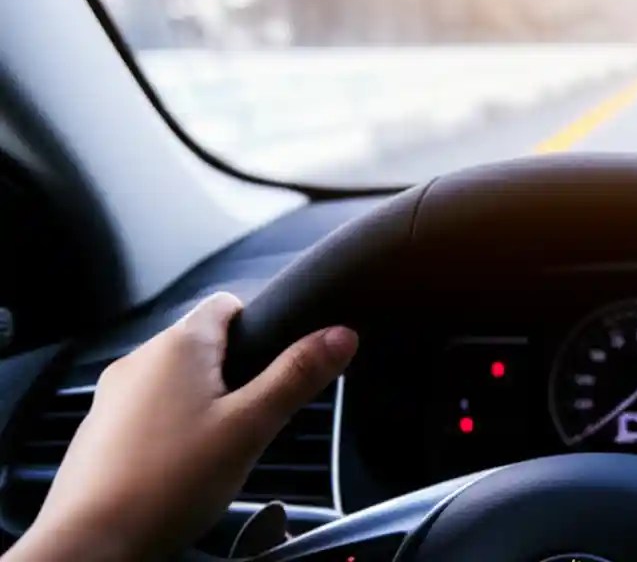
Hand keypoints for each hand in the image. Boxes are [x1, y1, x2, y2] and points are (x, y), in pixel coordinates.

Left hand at [3, 293, 357, 561]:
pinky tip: (180, 467)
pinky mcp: (100, 427)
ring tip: (216, 449)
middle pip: (204, 345)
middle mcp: (141, 357)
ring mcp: (113, 393)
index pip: (228, 303)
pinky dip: (170, 428)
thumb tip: (342, 334)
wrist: (91, 543)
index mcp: (180, 344)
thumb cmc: (171, 481)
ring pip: (176, 380)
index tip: (273, 368)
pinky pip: (149, 410)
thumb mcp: (251, 427)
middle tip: (251, 421)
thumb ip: (297, 376)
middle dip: (235, 374)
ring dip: (202, 403)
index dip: (259, 327)